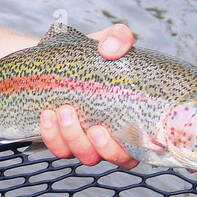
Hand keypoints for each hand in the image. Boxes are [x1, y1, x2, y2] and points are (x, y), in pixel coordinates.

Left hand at [39, 23, 138, 169]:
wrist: (57, 59)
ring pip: (87, 157)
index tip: (123, 134)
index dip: (144, 150)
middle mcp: (115, 136)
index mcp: (135, 118)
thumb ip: (118, 38)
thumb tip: (110, 50)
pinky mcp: (63, 141)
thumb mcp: (109, 42)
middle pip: (117, 158)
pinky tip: (48, 115)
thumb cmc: (93, 56)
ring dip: (74, 138)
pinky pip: (60, 149)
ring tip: (64, 111)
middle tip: (93, 126)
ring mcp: (89, 142)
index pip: (148, 146)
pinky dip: (53, 135)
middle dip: (104, 148)